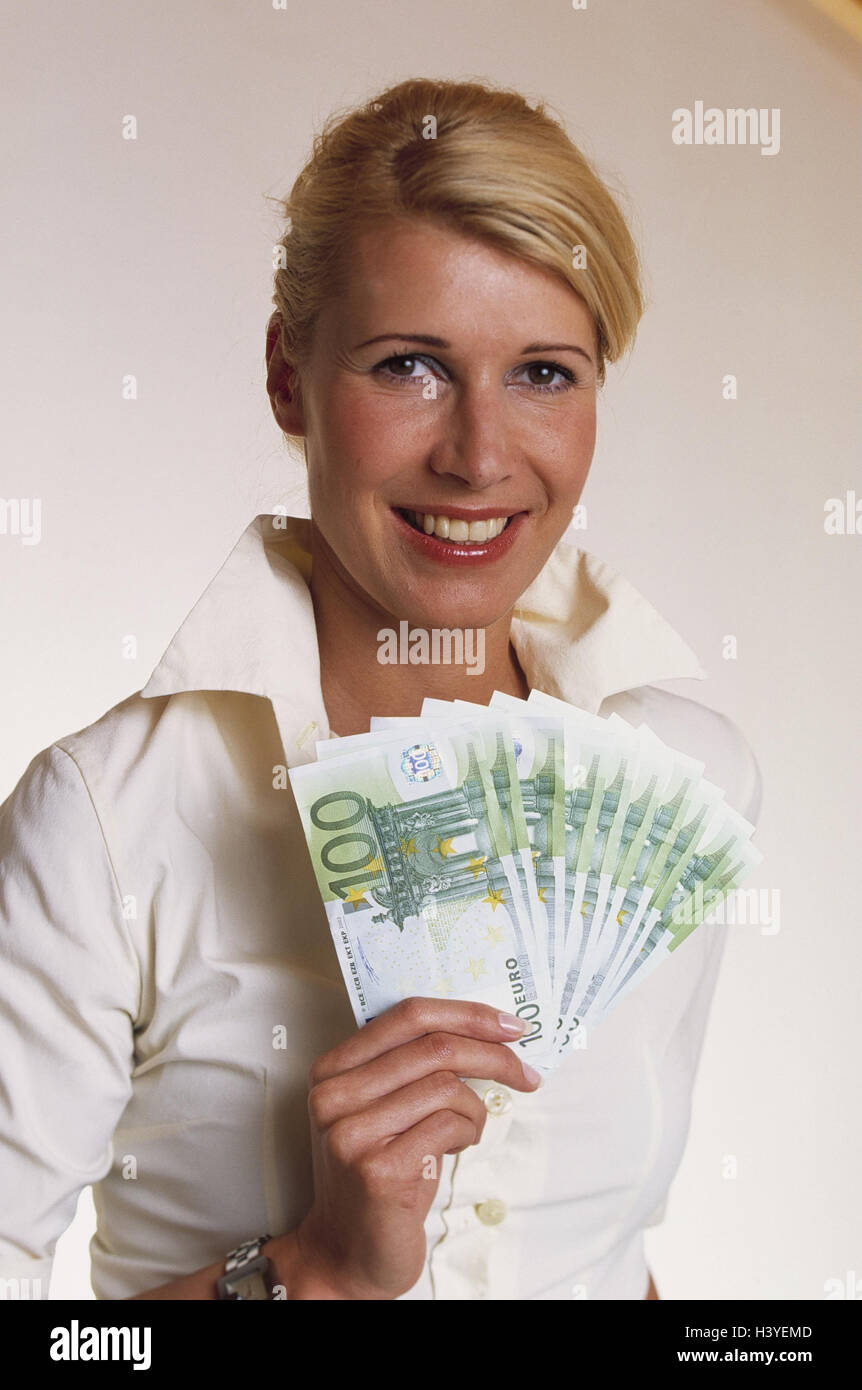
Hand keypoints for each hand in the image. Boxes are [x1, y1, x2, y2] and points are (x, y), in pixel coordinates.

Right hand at [287, 996, 541, 1299]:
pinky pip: (447, 1126)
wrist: (346, 1252)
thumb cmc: (380, 1174)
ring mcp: (351, 1132)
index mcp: (334, 1068)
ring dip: (476, 1109)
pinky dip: (469, 1133)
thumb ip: (414, 1068)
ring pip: (446, 1087)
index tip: (511, 1026)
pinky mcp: (376, 1170)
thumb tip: (489, 1031)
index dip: (467, 1014)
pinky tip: (457, 1148)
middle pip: (434, 1047)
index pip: (409, 1015)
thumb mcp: (386, 1109)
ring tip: (469, 1130)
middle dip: (493, 1057)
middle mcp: (335, 1094)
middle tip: (526, 1075)